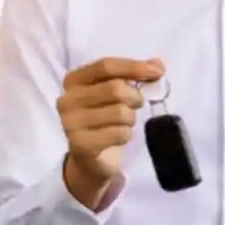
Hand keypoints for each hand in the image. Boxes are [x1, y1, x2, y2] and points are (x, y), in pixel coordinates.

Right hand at [58, 57, 164, 209]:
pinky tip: (118, 138)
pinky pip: (119, 133)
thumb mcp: (115, 94)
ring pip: (120, 112)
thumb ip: (134, 76)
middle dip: (135, 97)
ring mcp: (70, 124)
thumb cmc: (103, 120)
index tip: (158, 71)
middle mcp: (66, 100)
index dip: (133, 67)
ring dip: (130, 119)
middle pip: (114, 89)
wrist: (89, 160)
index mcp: (73, 81)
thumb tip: (157, 65)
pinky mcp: (80, 145)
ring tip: (123, 124)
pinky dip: (126, 135)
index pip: (105, 66)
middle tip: (137, 105)